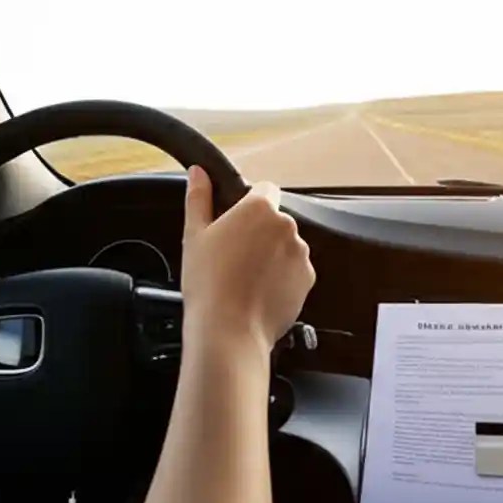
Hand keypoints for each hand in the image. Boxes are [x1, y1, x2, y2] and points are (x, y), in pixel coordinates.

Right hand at [180, 166, 314, 356]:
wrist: (229, 331)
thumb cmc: (208, 283)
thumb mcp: (194, 235)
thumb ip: (199, 197)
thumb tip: (198, 172)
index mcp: (260, 208)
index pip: (264, 189)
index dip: (249, 204)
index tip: (235, 222)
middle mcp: (287, 225)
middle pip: (275, 220)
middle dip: (260, 232)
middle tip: (233, 256)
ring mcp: (301, 253)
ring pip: (285, 246)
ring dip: (272, 255)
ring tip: (245, 278)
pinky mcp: (308, 279)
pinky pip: (294, 270)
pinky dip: (282, 277)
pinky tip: (259, 292)